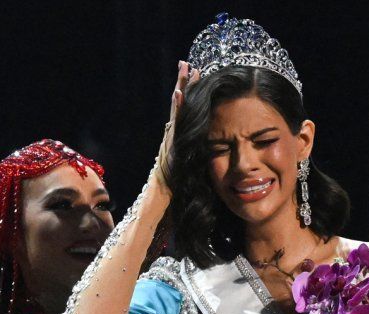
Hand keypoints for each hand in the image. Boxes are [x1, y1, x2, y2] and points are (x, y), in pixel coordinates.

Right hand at [155, 61, 200, 184]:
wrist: (162, 195)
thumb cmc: (178, 183)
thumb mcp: (190, 161)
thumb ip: (194, 149)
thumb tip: (206, 142)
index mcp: (179, 134)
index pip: (185, 108)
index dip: (189, 91)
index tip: (196, 73)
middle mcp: (173, 131)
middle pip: (180, 102)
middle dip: (183, 83)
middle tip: (187, 63)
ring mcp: (171, 135)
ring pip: (177, 108)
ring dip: (180, 88)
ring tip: (184, 70)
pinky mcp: (171, 142)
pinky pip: (175, 122)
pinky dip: (177, 108)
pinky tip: (179, 94)